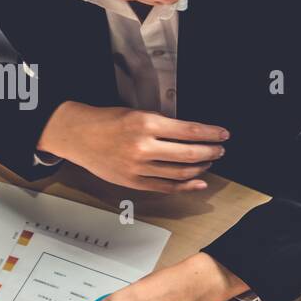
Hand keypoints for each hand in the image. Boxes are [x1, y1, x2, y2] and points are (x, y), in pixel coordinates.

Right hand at [37, 101, 228, 192]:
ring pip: (180, 172)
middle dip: (211, 151)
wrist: (77, 135)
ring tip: (209, 161)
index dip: (211, 134)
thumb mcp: (137, 113)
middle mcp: (143, 147)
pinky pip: (166, 187)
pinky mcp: (133, 182)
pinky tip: (199, 182)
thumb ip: (162, 125)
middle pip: (189, 153)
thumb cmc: (106, 121)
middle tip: (220, 149)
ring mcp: (138, 167)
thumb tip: (191, 134)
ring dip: (200, 167)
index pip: (189, 131)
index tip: (223, 134)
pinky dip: (186, 186)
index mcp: (145, 124)